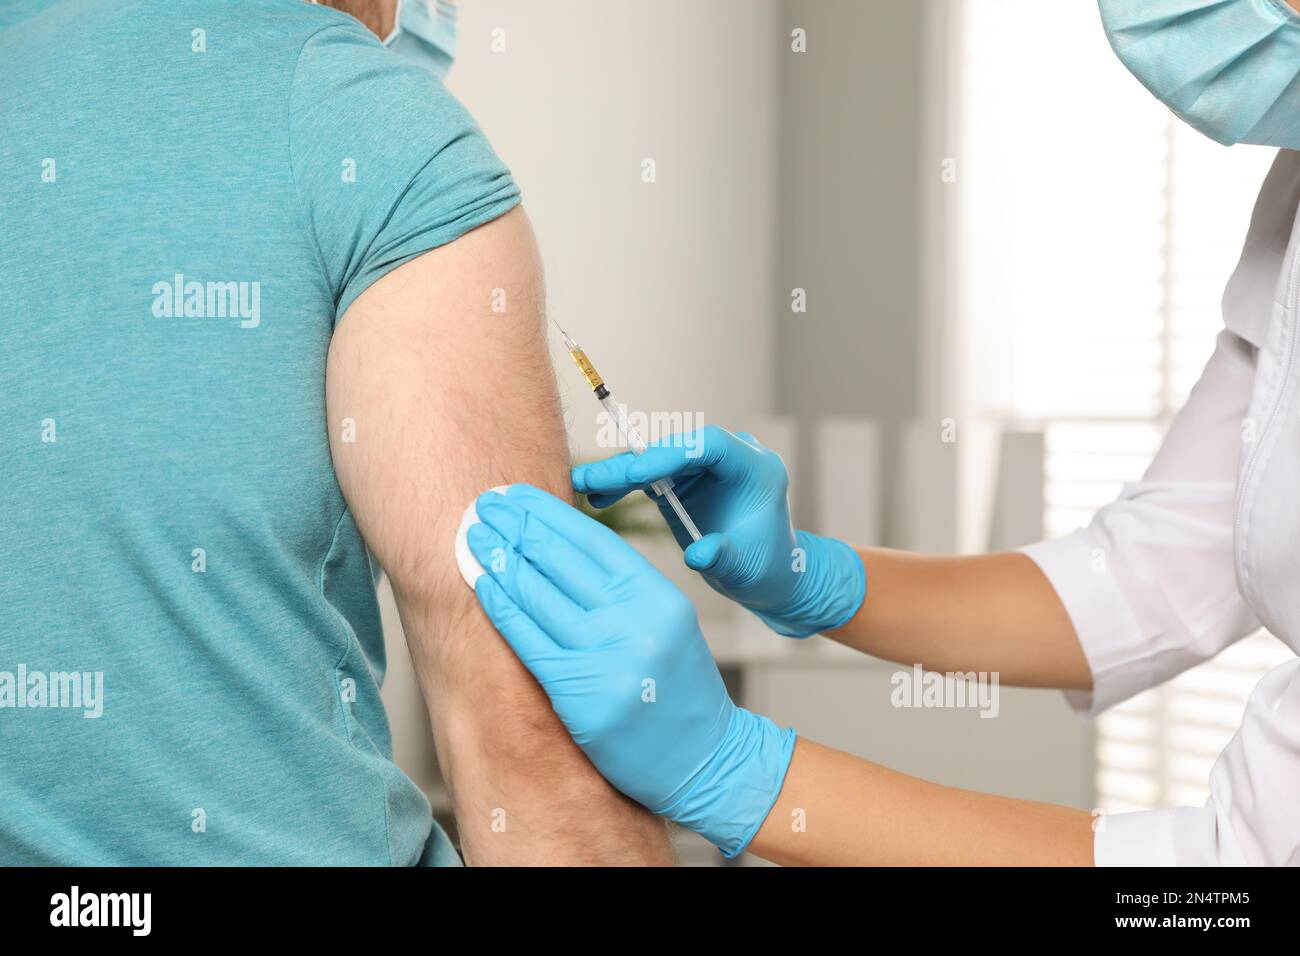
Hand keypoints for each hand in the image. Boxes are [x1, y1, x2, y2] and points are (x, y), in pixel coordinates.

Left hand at [466, 483, 794, 856]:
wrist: (706, 758)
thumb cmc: (678, 688)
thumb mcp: (666, 622)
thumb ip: (623, 587)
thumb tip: (560, 545)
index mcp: (660, 596)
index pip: (594, 540)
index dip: (549, 513)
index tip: (518, 495)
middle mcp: (637, 621)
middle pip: (562, 561)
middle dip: (518, 527)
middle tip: (485, 504)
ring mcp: (609, 659)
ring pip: (540, 596)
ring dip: (501, 560)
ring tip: (474, 535)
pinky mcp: (584, 696)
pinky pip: (531, 641)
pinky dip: (503, 608)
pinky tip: (483, 582)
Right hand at [571, 425, 865, 636]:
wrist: (772, 574)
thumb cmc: (766, 569)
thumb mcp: (746, 569)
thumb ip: (723, 558)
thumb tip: (698, 555)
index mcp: (755, 468)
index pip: (710, 445)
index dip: (671, 454)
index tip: (638, 472)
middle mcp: (731, 457)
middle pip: (675, 448)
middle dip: (632, 464)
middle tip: (591, 479)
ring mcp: (707, 465)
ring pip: (657, 458)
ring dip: (620, 473)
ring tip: (582, 486)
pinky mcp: (687, 477)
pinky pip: (652, 474)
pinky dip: (626, 484)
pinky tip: (597, 495)